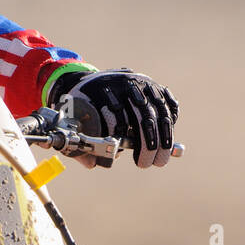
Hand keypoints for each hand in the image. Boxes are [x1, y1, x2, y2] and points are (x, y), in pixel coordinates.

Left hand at [50, 68, 178, 167]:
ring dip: (164, 137)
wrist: (89, 80)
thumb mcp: (72, 120)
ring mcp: (141, 82)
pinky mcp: (154, 85)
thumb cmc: (80, 107)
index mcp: (100, 88)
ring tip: (160, 158)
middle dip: (148, 143)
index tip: (119, 155)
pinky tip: (167, 138)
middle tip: (147, 164)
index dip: (119, 137)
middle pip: (142, 114)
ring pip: (160, 109)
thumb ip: (78, 141)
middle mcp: (124, 82)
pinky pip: (168, 102)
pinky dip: (171, 120)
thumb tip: (92, 163)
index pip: (115, 114)